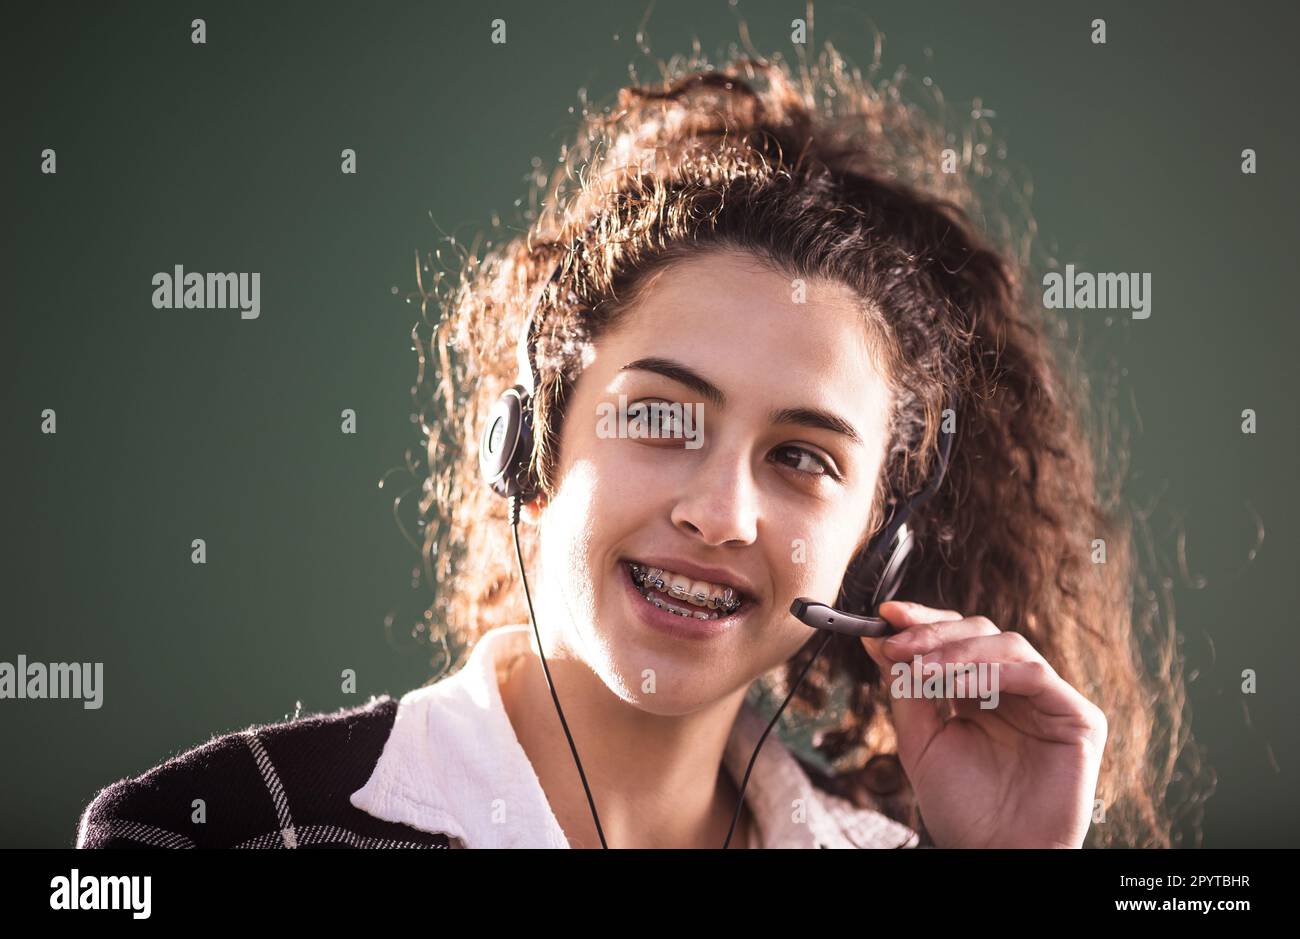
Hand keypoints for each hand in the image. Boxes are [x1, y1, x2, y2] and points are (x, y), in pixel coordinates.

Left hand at [859, 600, 1107, 847]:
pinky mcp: (1078, 717)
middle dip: (933, 633)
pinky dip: (993, 672)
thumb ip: (905, 690)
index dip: (923, 621)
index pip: (955, 638)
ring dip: (957, 651)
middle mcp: (1015, 688)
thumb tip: (877, 641)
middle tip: (897, 643)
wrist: (994, 854)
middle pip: (979, 632)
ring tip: (921, 668)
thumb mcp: (920, 740)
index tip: (886, 616)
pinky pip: (1035, 675)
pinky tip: (959, 685)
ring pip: (1006, 644)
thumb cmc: (962, 807)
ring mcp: (1048, 700)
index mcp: (980, 691)